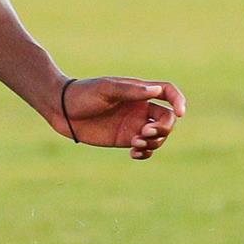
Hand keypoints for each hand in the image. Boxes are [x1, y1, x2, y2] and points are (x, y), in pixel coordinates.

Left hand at [55, 77, 186, 159]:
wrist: (62, 109)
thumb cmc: (83, 93)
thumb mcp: (106, 89)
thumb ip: (130, 91)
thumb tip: (155, 90)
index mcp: (138, 91)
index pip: (168, 92)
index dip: (179, 101)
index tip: (181, 113)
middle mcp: (140, 107)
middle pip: (167, 119)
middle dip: (163, 128)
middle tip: (144, 132)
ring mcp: (134, 124)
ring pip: (158, 136)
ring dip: (153, 142)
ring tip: (135, 143)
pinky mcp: (125, 138)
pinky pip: (145, 148)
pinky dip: (145, 153)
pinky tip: (134, 153)